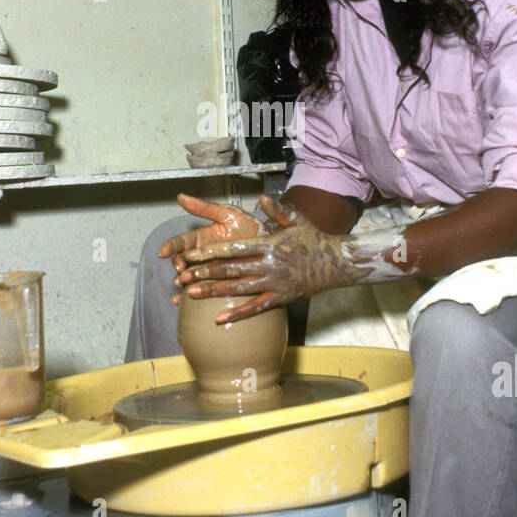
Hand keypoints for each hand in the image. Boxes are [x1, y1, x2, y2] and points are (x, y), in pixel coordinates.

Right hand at [160, 193, 267, 300]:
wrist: (272, 243)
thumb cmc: (250, 227)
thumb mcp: (228, 214)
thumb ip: (205, 208)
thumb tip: (181, 197)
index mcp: (202, 238)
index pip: (181, 242)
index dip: (170, 246)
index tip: (163, 252)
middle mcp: (203, 256)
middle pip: (183, 262)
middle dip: (178, 267)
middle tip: (180, 270)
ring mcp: (210, 270)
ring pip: (190, 278)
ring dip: (183, 283)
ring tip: (183, 285)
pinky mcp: (220, 283)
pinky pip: (204, 292)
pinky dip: (188, 299)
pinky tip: (180, 302)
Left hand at [177, 195, 353, 321]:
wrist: (336, 264)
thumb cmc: (313, 239)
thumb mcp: (296, 220)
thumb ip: (276, 210)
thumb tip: (261, 198)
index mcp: (268, 244)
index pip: (233, 248)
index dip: (209, 252)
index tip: (190, 254)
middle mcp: (269, 265)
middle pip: (230, 270)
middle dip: (204, 273)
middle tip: (180, 276)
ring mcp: (274, 283)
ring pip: (238, 290)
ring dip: (213, 292)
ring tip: (190, 294)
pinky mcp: (281, 298)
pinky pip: (256, 308)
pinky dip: (237, 314)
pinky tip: (218, 319)